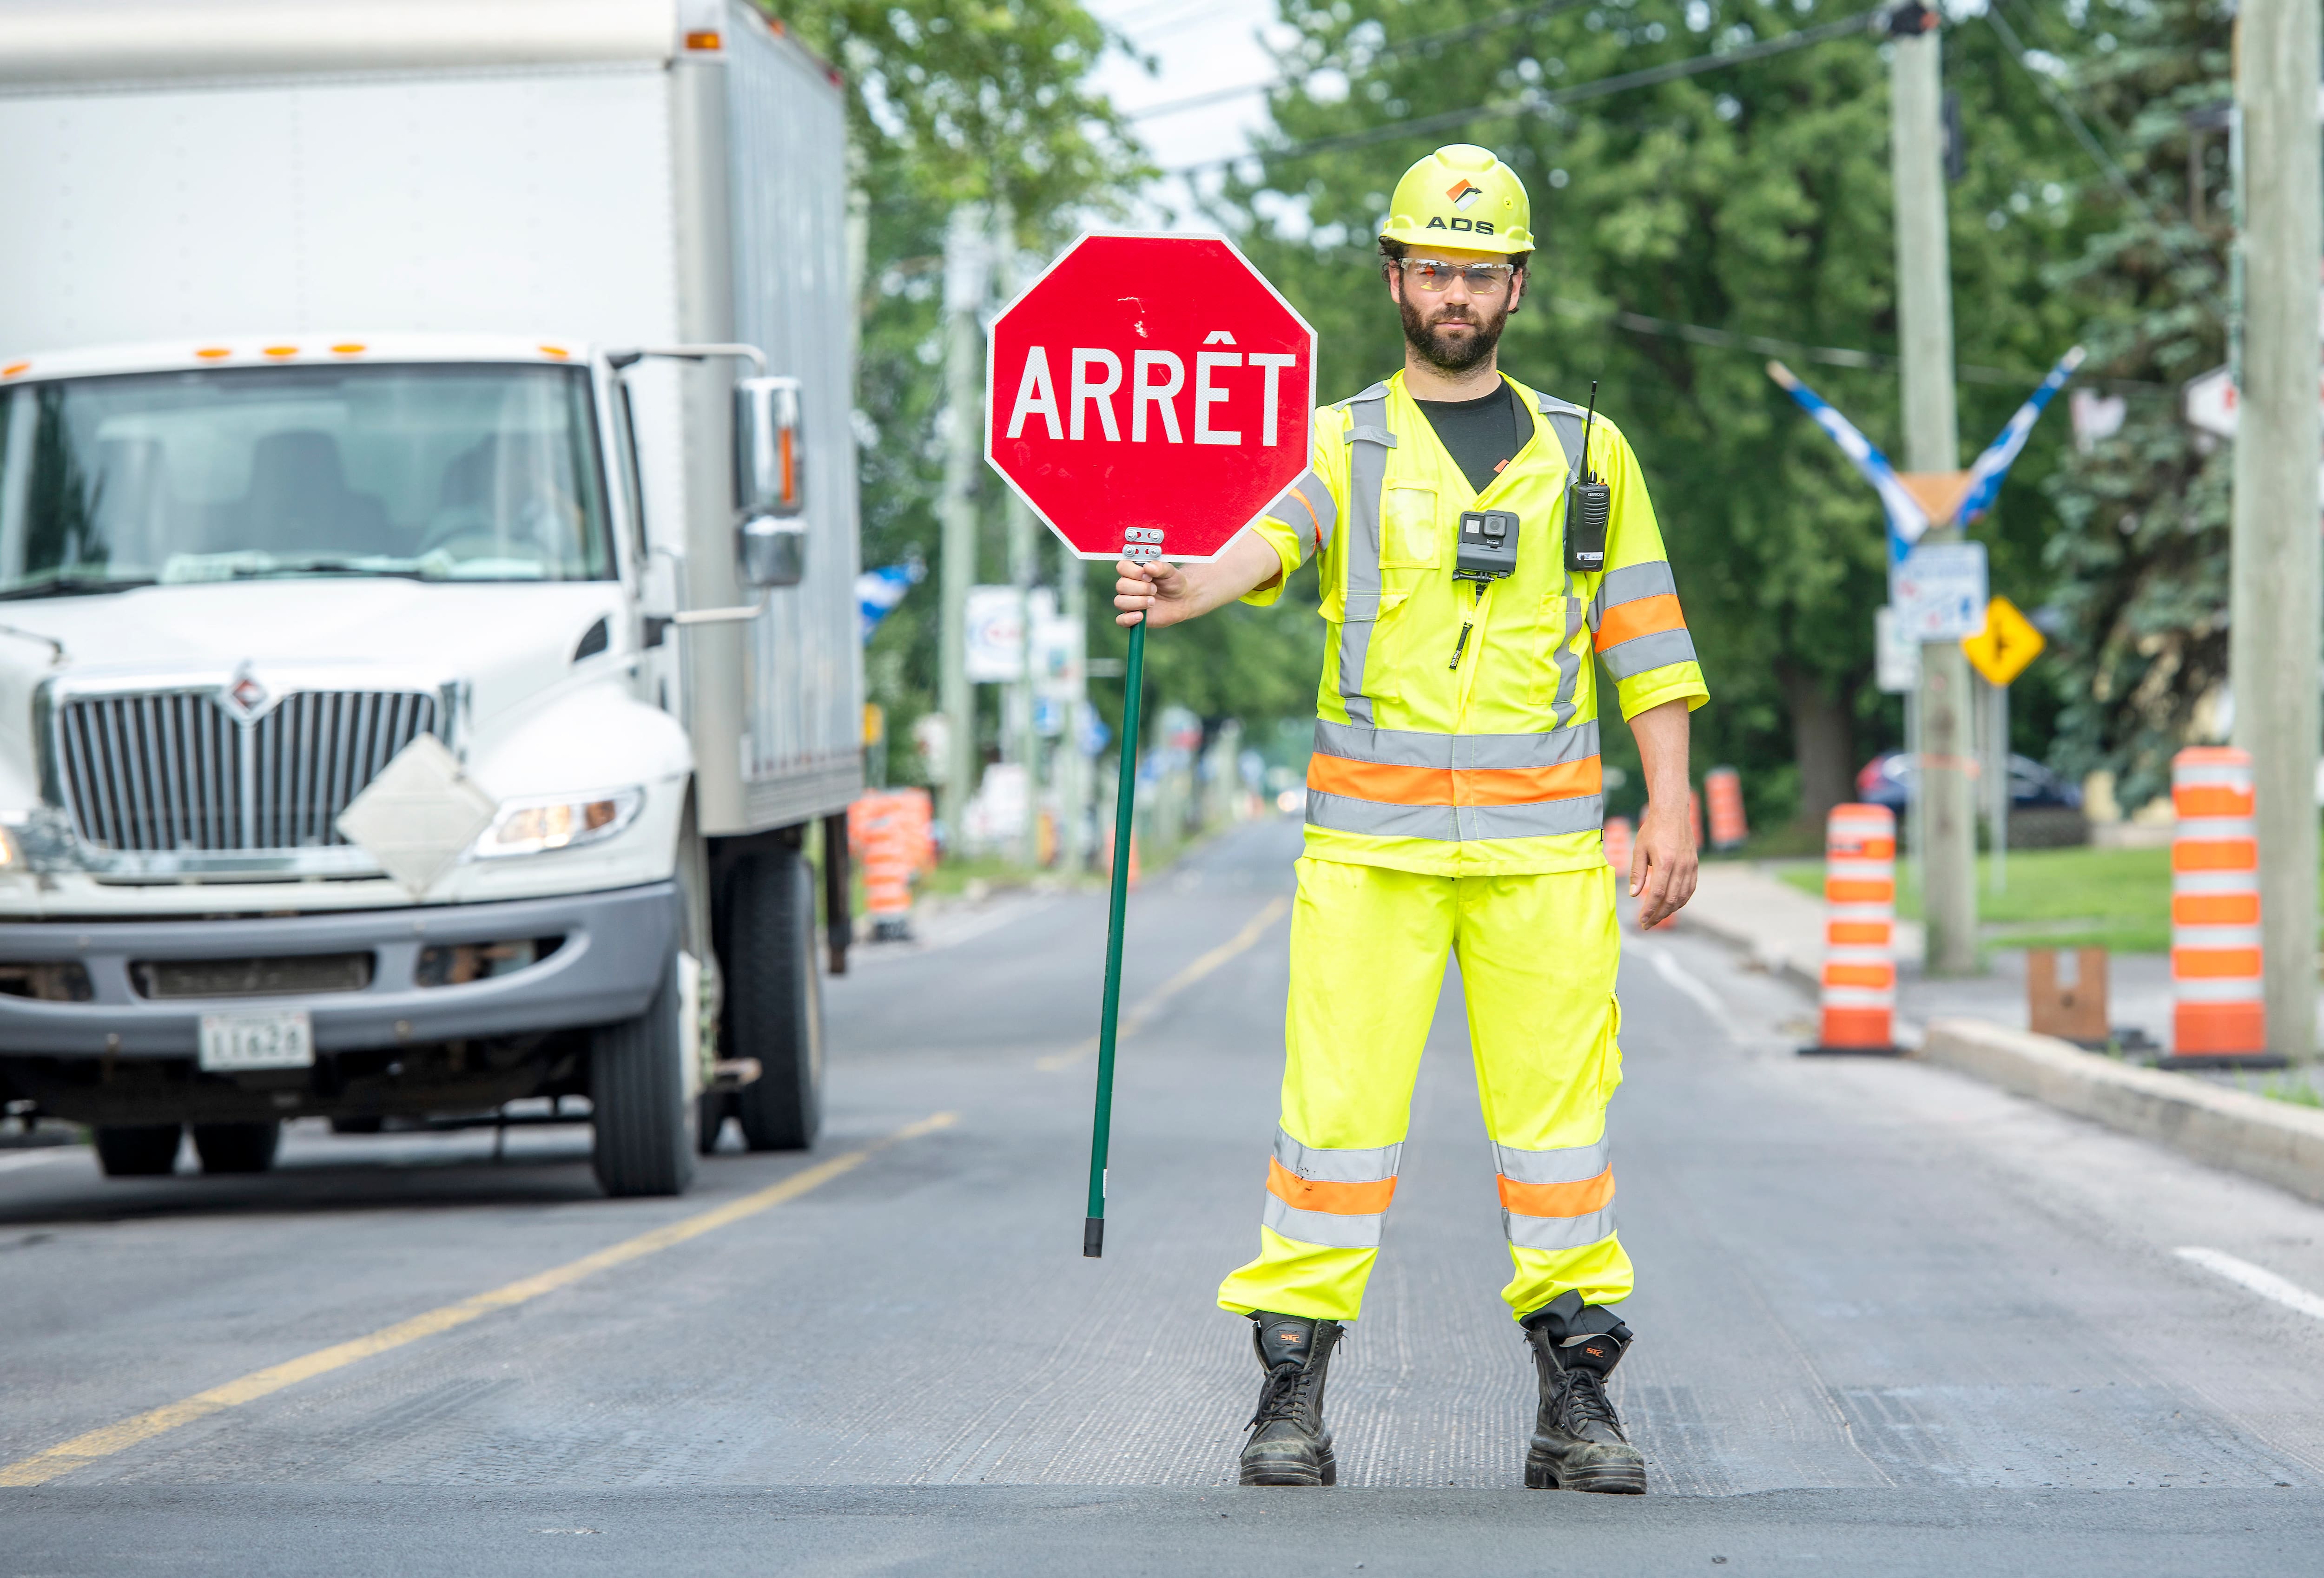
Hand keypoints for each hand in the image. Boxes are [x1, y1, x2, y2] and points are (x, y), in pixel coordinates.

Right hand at [1113, 558, 1191, 627]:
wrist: (1182, 600)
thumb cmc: (1174, 583)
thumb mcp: (1171, 572)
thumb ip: (1160, 567)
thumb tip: (1148, 566)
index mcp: (1134, 571)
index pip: (1122, 567)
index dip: (1133, 572)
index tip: (1148, 576)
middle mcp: (1129, 586)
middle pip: (1121, 585)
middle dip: (1140, 588)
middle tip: (1154, 590)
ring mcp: (1129, 601)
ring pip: (1119, 601)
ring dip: (1137, 602)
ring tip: (1153, 602)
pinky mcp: (1132, 616)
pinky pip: (1121, 620)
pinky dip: (1128, 619)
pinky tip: (1141, 616)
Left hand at [1631, 799, 1697, 929]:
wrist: (1673, 814)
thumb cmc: (1652, 830)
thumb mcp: (1639, 849)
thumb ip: (1638, 873)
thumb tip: (1634, 895)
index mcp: (1665, 862)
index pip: (1657, 894)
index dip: (1649, 910)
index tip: (1641, 920)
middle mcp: (1680, 866)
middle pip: (1671, 899)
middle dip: (1659, 915)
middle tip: (1647, 924)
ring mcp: (1690, 866)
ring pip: (1682, 897)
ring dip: (1670, 911)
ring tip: (1657, 917)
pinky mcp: (1694, 865)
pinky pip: (1690, 889)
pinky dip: (1681, 901)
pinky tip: (1671, 906)